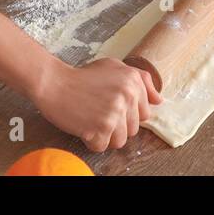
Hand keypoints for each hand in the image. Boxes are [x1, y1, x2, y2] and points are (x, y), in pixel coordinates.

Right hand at [35, 58, 161, 151]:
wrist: (54, 83)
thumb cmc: (82, 77)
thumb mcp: (114, 67)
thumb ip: (141, 81)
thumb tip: (159, 101)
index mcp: (133, 81)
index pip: (144, 113)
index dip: (127, 113)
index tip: (111, 105)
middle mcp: (127, 96)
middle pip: (132, 129)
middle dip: (116, 126)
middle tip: (98, 112)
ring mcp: (114, 113)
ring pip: (120, 141)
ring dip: (105, 135)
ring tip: (92, 119)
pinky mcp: (100, 128)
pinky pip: (102, 147)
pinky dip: (92, 141)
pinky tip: (84, 125)